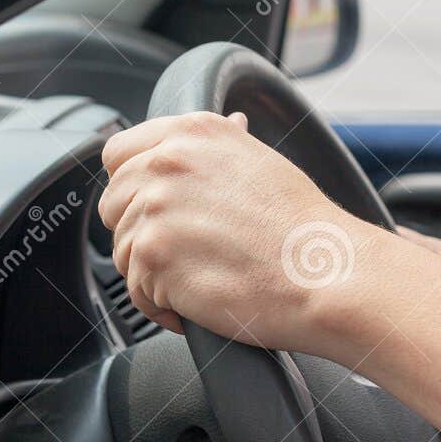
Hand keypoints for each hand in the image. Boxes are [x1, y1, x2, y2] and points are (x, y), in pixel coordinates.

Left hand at [97, 110, 440, 431]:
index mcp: (191, 133)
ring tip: (200, 283)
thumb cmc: (305, 229)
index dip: (131, 186)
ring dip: (153, 276)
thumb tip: (186, 144)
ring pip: (123, 252)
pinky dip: (162, 308)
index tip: (152, 211)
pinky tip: (199, 304)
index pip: (118, 153)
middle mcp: (166, 162)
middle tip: (183, 256)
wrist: (327, 273)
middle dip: (140, 234)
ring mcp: (155, 208)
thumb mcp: (258, 162)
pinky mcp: (153, 256)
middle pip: (113, 205)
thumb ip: (210, 153)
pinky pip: (136, 292)